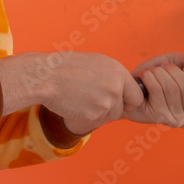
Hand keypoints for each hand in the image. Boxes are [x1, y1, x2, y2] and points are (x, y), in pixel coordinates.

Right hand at [0, 52, 141, 133]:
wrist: (47, 76)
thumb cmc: (67, 67)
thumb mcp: (96, 63)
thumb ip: (113, 77)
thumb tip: (124, 90)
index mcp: (117, 71)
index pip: (137, 95)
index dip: (129, 101)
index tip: (121, 103)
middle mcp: (115, 86)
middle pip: (124, 108)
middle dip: (114, 109)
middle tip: (97, 102)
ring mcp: (106, 101)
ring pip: (111, 115)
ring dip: (100, 112)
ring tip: (83, 98)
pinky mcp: (94, 114)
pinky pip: (97, 119)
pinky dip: (88, 115)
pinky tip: (77, 103)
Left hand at [125, 52, 183, 127]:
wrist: (127, 89)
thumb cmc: (152, 77)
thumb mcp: (170, 63)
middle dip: (172, 71)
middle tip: (161, 68)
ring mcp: (174, 120)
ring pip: (172, 88)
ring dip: (158, 73)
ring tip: (150, 72)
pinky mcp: (159, 117)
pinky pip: (157, 90)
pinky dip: (149, 77)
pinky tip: (143, 77)